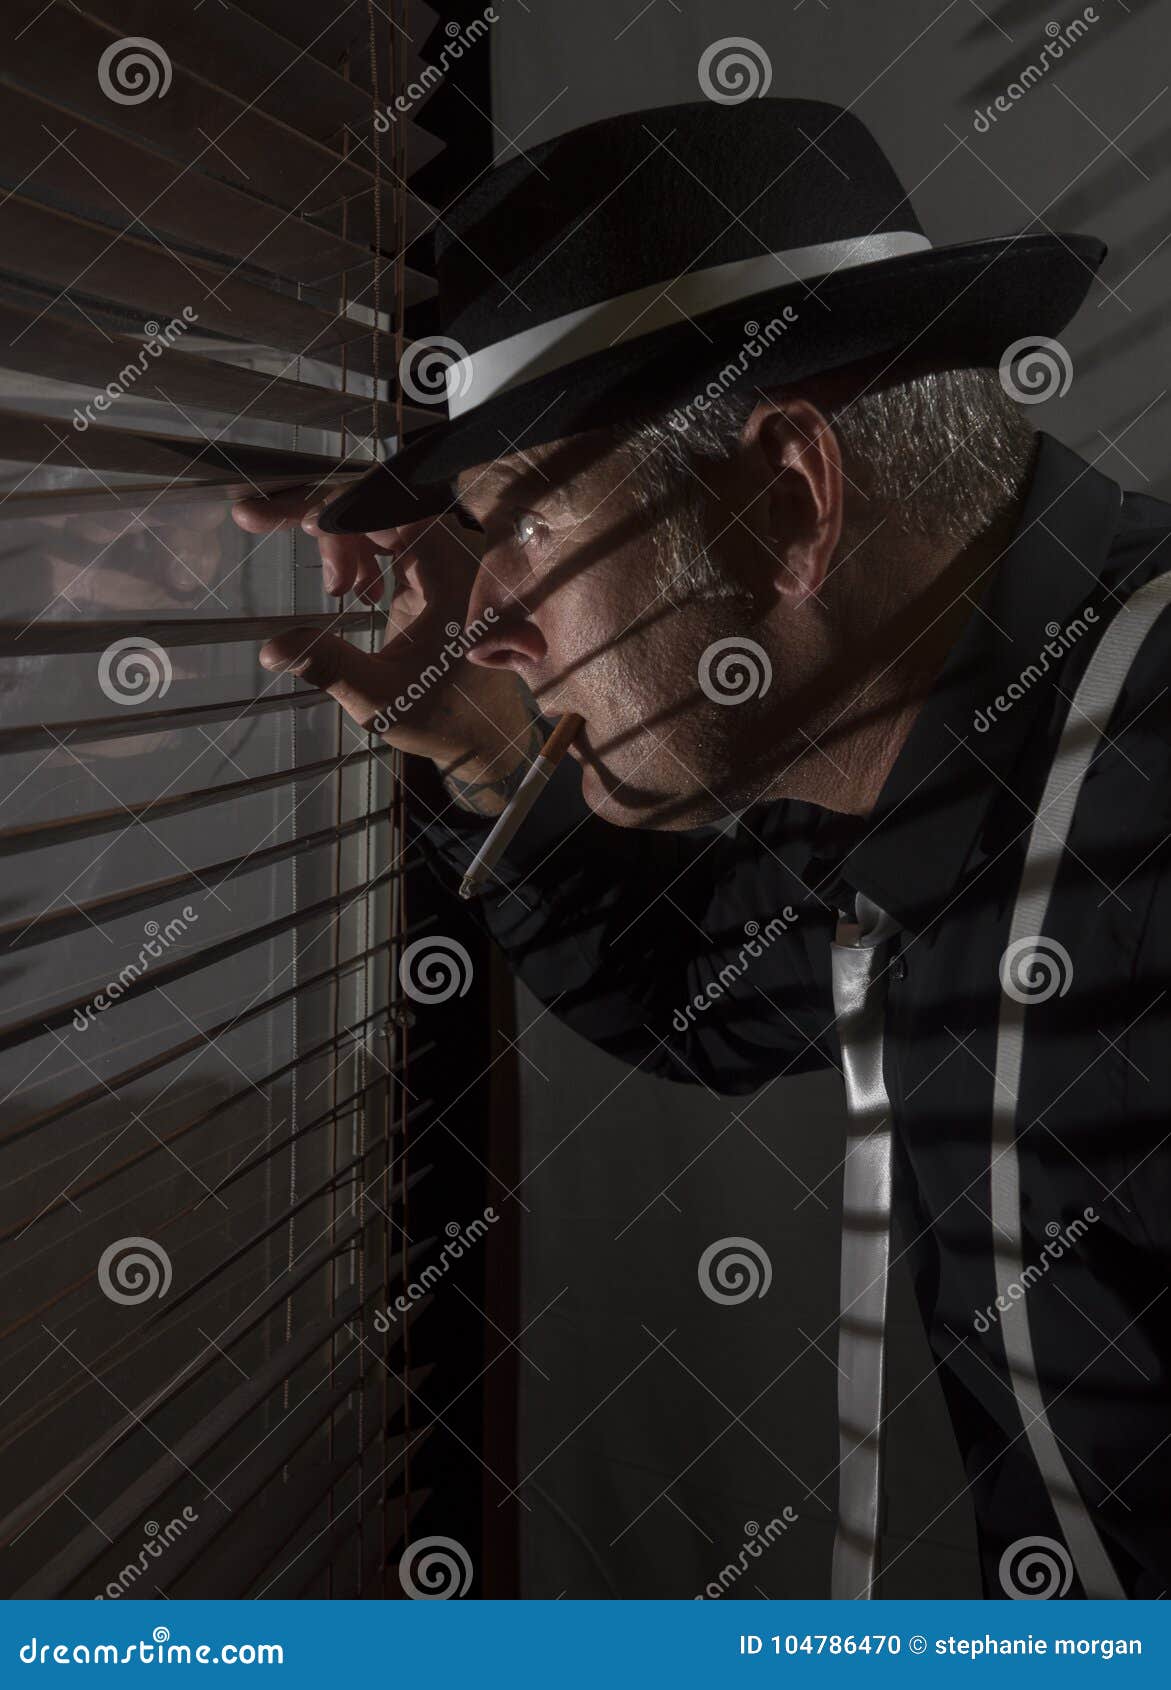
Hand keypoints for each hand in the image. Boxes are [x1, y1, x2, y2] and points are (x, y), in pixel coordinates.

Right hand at [232, 488, 531, 777]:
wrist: (479, 730)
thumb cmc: (442, 718)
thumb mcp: (382, 699)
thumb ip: (330, 668)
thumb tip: (270, 648)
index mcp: (450, 574)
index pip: (388, 508)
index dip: (336, 505)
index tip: (297, 520)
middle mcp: (450, 554)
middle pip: (376, 503)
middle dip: (322, 517)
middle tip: (258, 522)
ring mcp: (440, 558)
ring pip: (376, 516)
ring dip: (339, 539)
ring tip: (334, 591)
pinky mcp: (428, 570)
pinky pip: (384, 534)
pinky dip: (354, 550)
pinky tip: (348, 591)